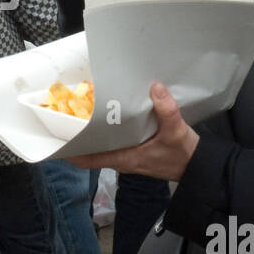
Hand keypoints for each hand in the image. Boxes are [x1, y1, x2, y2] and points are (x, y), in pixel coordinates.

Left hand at [70, 83, 199, 182]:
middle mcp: (122, 159)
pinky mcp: (135, 151)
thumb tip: (155, 87)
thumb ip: (166, 110)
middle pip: (92, 151)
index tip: (57, 139)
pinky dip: (107, 131)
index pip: (90, 160)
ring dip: (92, 133)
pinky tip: (107, 115)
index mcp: (125, 158)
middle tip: (67, 114)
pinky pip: (114, 142)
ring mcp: (128, 156)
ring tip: (82, 111)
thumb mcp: (176, 131)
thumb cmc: (183, 154)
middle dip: (79, 136)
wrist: (197, 166)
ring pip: (102, 146)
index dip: (71, 151)